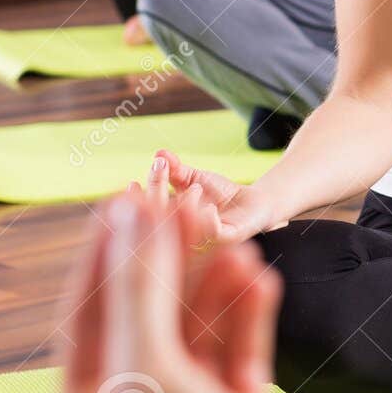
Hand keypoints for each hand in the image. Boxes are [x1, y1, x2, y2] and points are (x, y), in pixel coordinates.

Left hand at [56, 183, 340, 392]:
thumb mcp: (152, 377)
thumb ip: (140, 292)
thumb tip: (128, 218)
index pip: (86, 320)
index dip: (105, 256)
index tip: (126, 199)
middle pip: (145, 318)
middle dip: (166, 261)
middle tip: (185, 205)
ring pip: (196, 332)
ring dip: (213, 284)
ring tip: (233, 239)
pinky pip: (238, 353)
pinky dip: (247, 315)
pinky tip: (258, 279)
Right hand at [151, 148, 283, 244]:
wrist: (251, 200)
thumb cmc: (219, 192)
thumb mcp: (195, 178)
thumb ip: (177, 169)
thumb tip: (159, 154)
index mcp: (173, 220)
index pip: (151, 209)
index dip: (144, 195)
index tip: (141, 177)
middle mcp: (185, 233)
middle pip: (163, 221)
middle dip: (158, 196)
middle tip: (164, 173)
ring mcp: (205, 238)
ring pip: (187, 230)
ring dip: (187, 207)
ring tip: (196, 189)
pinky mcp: (227, 237)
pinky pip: (213, 233)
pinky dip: (208, 220)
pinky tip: (209, 208)